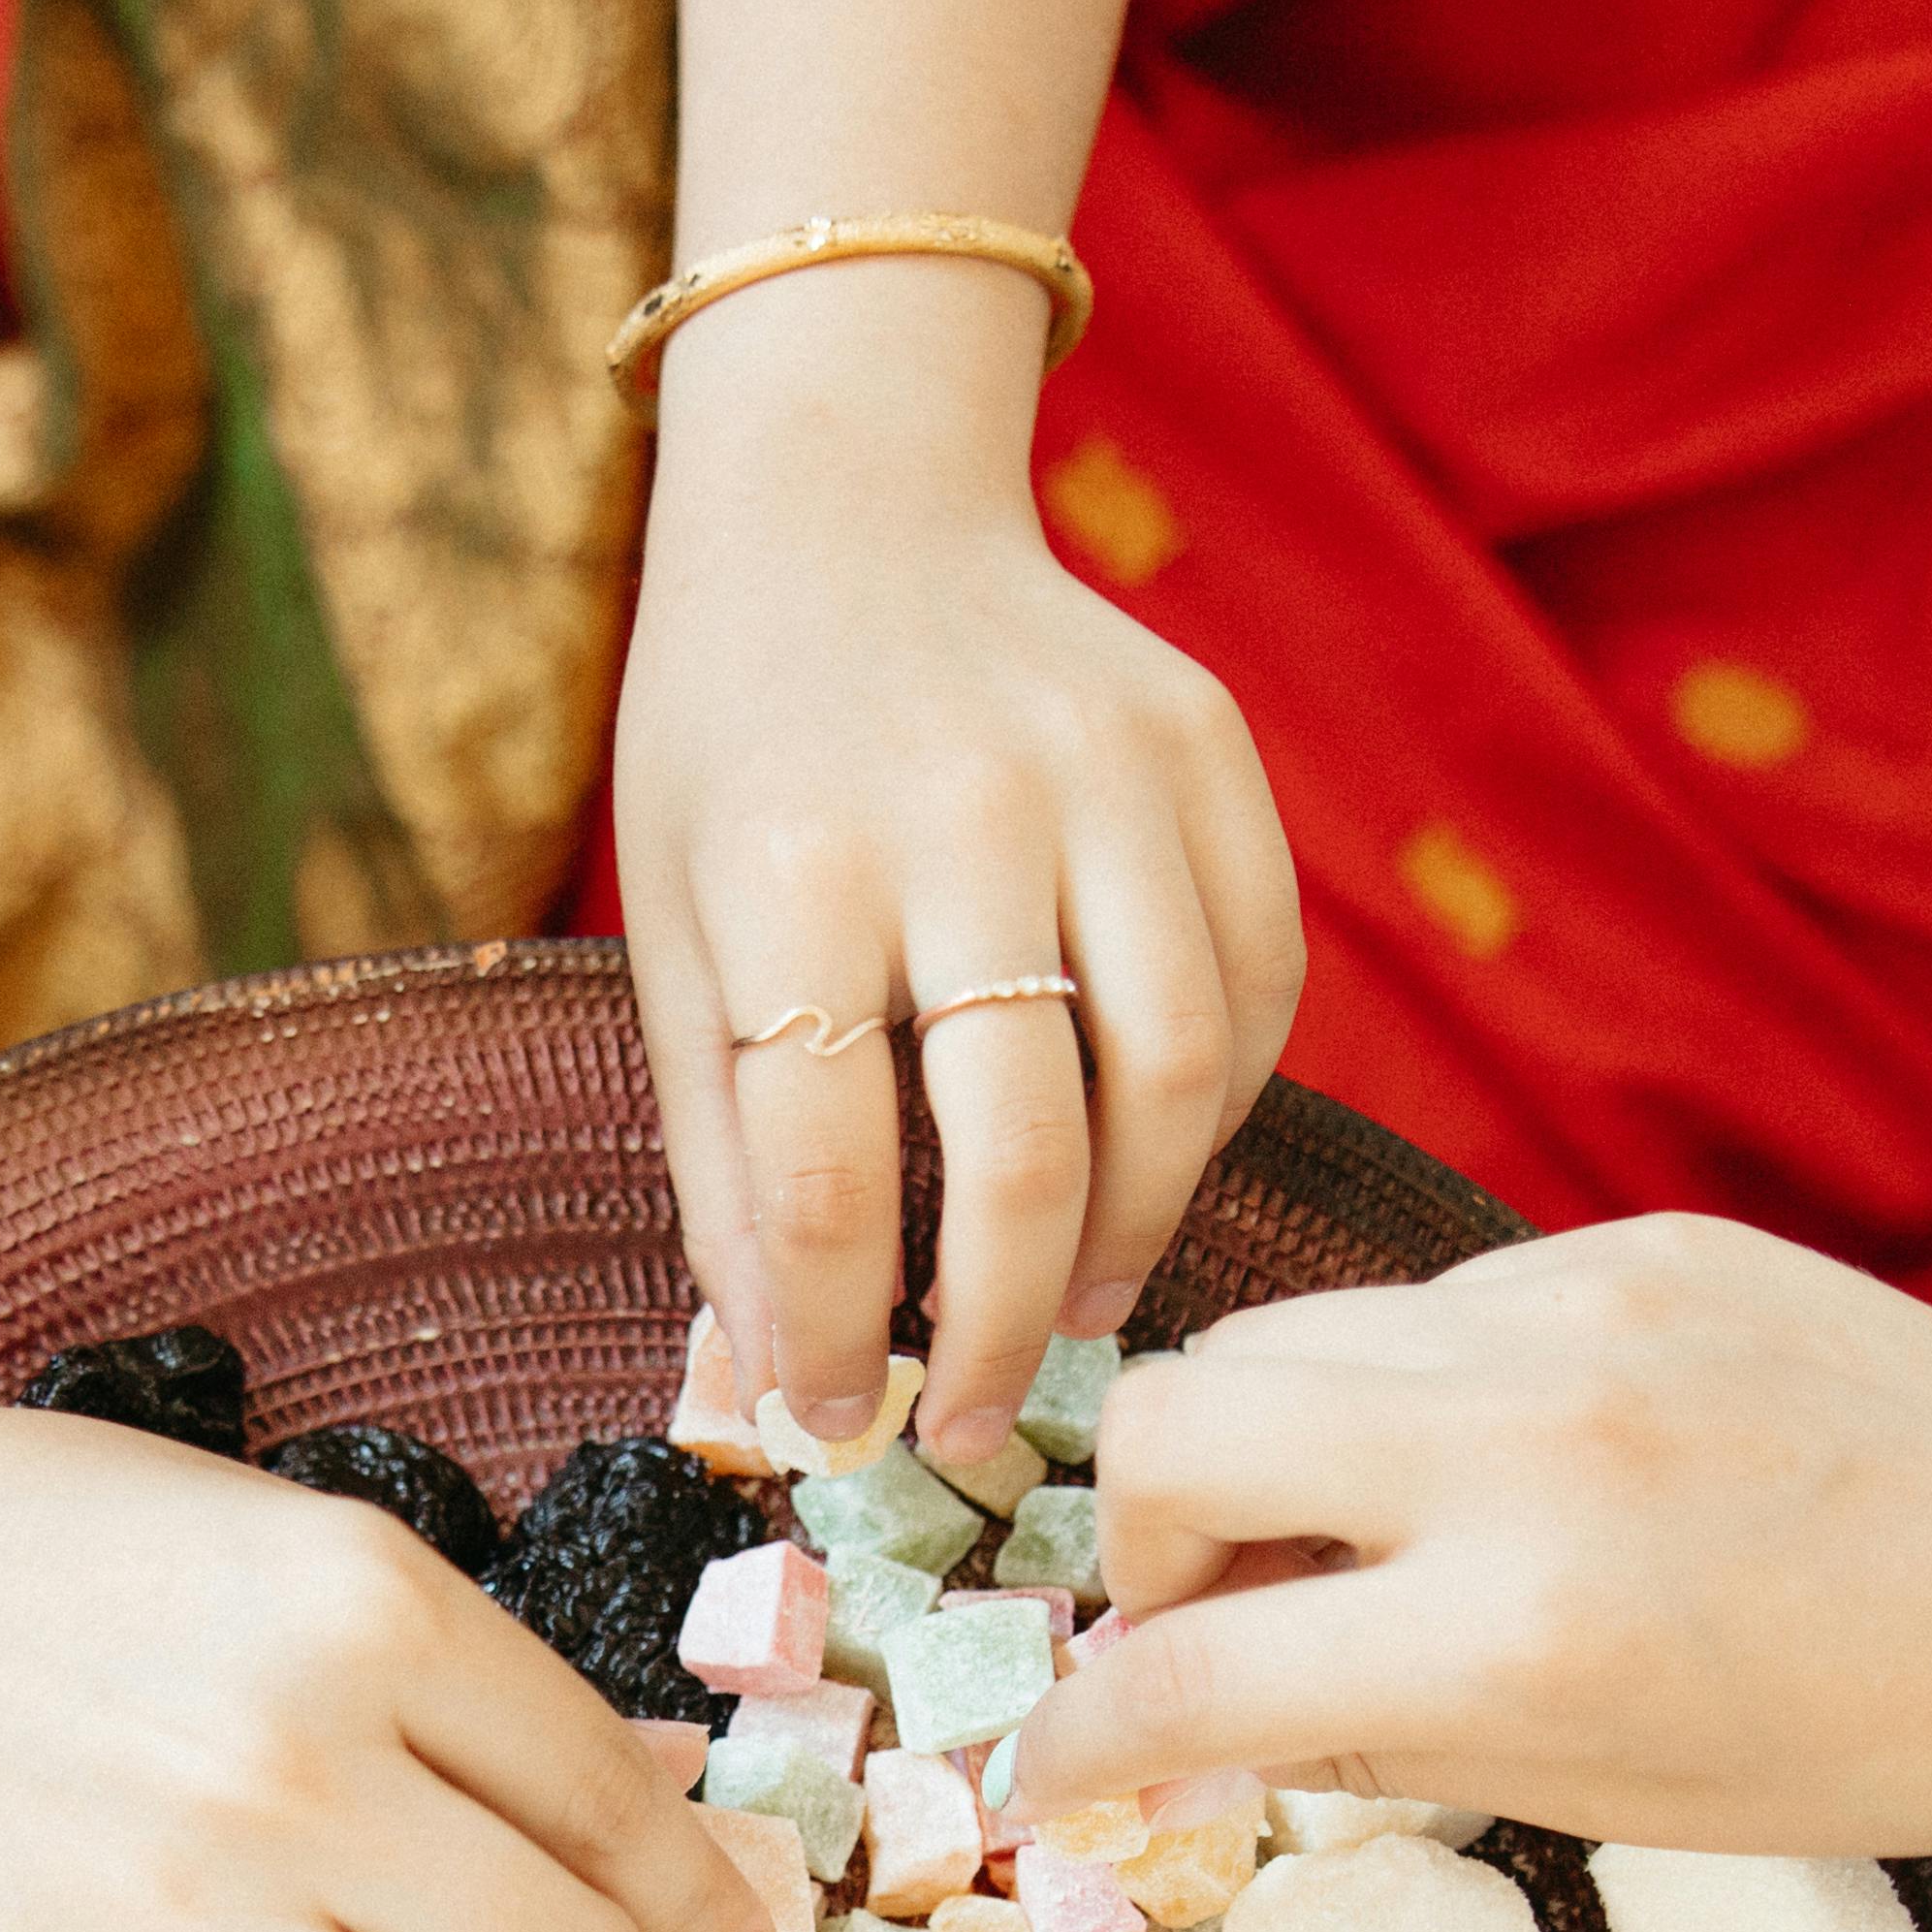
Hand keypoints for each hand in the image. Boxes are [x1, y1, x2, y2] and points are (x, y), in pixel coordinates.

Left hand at [614, 262, 1301, 1472]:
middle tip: (983, 1422)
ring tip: (1082, 1301)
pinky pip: (1256, 981)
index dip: (841, 1333)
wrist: (844, 507)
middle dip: (1008, 1328)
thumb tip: (781, 1378)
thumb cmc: (738, 750)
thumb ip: (727, 1163)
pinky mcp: (1206, 746)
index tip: (845, 1425)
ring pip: (1177, 1077)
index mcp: (788, 868)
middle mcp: (958, 813)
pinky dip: (1217, 1104)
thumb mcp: (675, 941)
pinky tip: (1149, 1154)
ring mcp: (1104, 767)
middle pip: (1025, 1147)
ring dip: (1135, 1229)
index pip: (829, 1170)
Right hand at [1013, 1217, 1931, 1856]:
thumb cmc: (1884, 1737)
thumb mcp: (1608, 1795)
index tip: (1053, 1775)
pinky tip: (1510, 1476)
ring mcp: (1577, 1315)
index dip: (1076, 1745)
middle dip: (1136, 1550)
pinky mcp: (1634, 1240)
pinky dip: (1413, 1399)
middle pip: (1164, 1430)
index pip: (1181, 1674)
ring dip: (1259, 1455)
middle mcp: (1523, 1449)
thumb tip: (1198, 1714)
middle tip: (1211, 1627)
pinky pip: (1431, 1306)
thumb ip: (1379, 1742)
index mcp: (1517, 1636)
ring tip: (1350, 1553)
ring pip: (1282, 1342)